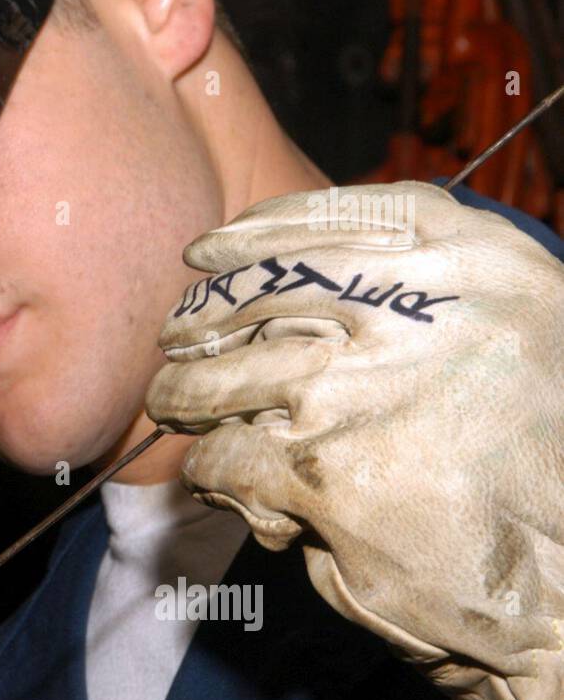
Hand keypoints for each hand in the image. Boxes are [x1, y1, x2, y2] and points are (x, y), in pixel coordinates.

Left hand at [145, 181, 563, 699]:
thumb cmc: (543, 468)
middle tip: (173, 343)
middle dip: (199, 322)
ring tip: (177, 406)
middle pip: (257, 296)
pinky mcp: (325, 478)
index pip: (330, 219)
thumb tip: (284, 286)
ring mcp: (363, 393)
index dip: (250, 236)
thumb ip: (418, 295)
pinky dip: (212, 470)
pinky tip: (222, 480)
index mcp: (476, 263)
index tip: (206, 252)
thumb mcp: (514, 339)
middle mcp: (419, 312)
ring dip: (187, 394)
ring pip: (223, 376)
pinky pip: (224, 457)